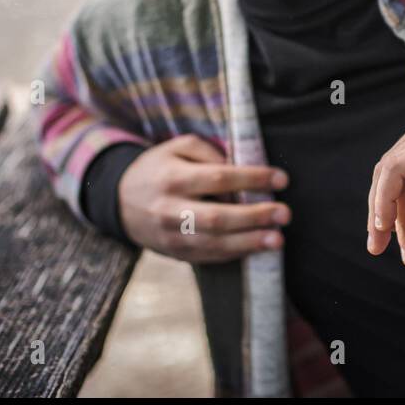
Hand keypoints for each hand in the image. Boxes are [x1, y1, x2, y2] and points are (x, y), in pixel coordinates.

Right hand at [119, 134, 289, 262]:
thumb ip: (211, 153)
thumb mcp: (179, 147)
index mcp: (173, 177)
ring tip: (278, 239)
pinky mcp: (176, 254)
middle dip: (255, 216)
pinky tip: (258, 248)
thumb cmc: (159, 168)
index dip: (252, 179)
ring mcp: (172, 236)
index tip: (282, 179)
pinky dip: (235, 253)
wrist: (119, 201)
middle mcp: (170, 209)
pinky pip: (209, 257)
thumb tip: (243, 170)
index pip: (218, 178)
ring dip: (249, 242)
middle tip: (285, 213)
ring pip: (214, 243)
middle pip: (217, 216)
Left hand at [366, 103, 404, 265]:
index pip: (402, 169)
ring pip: (389, 173)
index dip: (393, 207)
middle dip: (385, 214)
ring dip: (387, 215)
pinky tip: (391, 228)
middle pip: (391, 171)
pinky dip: (386, 200)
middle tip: (384, 250)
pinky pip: (396, 170)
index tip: (402, 245)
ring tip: (400, 250)